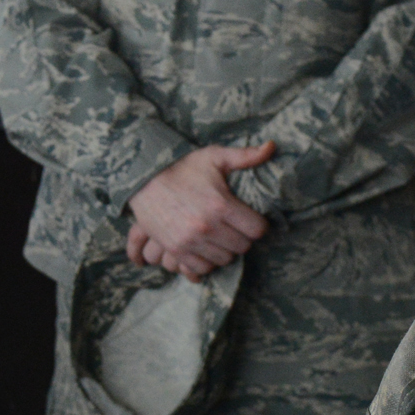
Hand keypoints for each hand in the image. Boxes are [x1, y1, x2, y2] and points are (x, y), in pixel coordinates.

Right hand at [127, 142, 275, 280]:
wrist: (143, 179)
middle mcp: (207, 227)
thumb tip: (272, 146)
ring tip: (220, 236)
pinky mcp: (176, 250)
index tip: (250, 219)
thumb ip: (244, 156)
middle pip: (242, 247)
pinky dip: (207, 260)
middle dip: (242, 238)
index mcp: (221, 205)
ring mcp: (190, 241)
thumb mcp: (213, 157)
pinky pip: (202, 267)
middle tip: (234, 227)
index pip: (257, 230)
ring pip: (224, 259)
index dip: (257, 225)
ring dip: (225, 250)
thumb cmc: (182, 167)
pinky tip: (205, 247)